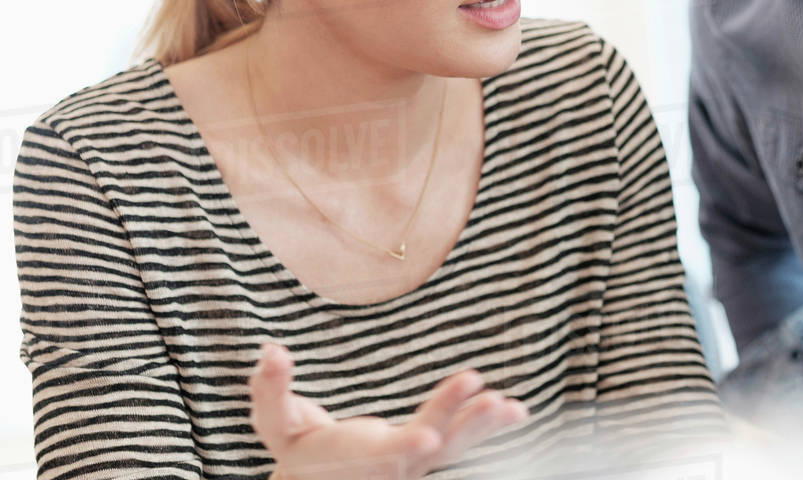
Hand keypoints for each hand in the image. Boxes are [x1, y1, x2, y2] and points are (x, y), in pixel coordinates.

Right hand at [249, 342, 527, 478]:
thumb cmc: (296, 452)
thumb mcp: (277, 423)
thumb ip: (272, 389)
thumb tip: (272, 350)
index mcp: (355, 461)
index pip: (386, 455)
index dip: (406, 449)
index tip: (427, 439)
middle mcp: (392, 466)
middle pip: (429, 448)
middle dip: (458, 423)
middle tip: (489, 400)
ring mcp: (413, 462)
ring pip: (452, 447)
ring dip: (482, 425)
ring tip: (512, 405)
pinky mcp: (426, 452)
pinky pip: (460, 441)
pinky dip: (487, 426)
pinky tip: (516, 410)